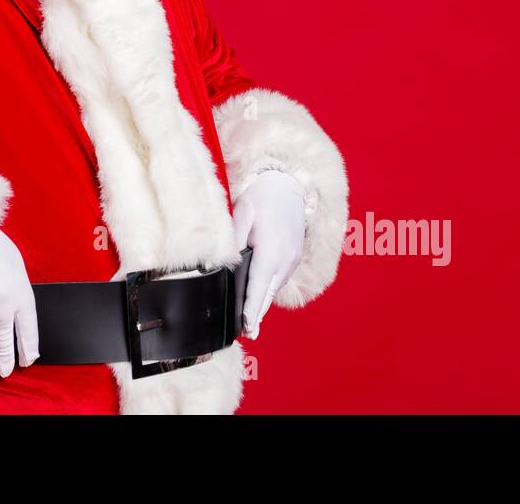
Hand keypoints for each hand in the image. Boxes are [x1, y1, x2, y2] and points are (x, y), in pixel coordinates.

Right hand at [0, 222, 39, 375]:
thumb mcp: (10, 257)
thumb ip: (12, 282)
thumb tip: (10, 300)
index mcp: (20, 290)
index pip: (29, 326)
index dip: (29, 344)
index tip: (30, 357)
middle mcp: (2, 306)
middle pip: (4, 341)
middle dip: (5, 358)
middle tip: (6, 371)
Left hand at [232, 170, 307, 338]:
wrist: (289, 185)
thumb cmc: (263, 197)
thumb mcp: (242, 214)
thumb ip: (234, 239)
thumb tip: (225, 261)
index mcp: (271, 251)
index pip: (258, 287)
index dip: (251, 309)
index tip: (247, 326)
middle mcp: (284, 260)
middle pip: (268, 294)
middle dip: (257, 315)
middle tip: (249, 333)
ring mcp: (291, 259)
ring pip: (274, 287)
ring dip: (262, 302)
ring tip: (250, 321)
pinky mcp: (293, 257)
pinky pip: (279, 277)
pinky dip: (268, 288)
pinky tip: (258, 295)